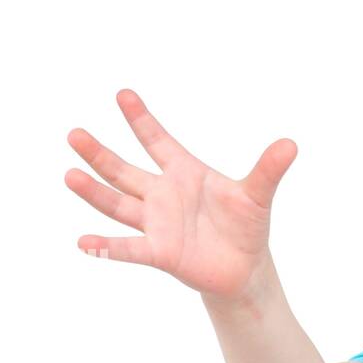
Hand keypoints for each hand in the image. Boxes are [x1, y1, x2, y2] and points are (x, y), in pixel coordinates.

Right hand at [65, 89, 295, 298]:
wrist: (244, 268)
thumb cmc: (246, 226)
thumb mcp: (257, 195)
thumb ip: (268, 170)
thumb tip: (292, 144)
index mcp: (184, 173)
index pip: (157, 141)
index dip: (141, 119)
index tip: (123, 94)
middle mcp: (163, 195)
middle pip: (124, 170)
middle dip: (99, 154)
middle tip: (74, 134)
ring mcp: (157, 223)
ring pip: (118, 204)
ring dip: (94, 192)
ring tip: (70, 176)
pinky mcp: (160, 252)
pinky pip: (129, 248)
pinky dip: (107, 247)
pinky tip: (84, 242)